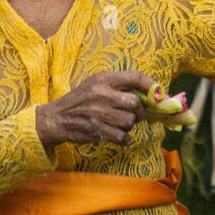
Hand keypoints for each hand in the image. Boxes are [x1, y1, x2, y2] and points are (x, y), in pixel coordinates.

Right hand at [36, 69, 155, 149]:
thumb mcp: (96, 84)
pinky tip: (117, 135)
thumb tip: (151, 93)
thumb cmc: (80, 100)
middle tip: (133, 114)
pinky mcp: (98, 130)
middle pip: (136, 103)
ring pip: (130, 121)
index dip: (151, 85)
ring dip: (129, 125)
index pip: (135, 76)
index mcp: (103, 79)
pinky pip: (123, 136)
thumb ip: (119, 85)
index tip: (158, 94)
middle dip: (139, 111)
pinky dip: (124, 138)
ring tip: (119, 123)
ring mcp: (99, 113)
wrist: (56, 119)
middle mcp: (102, 94)